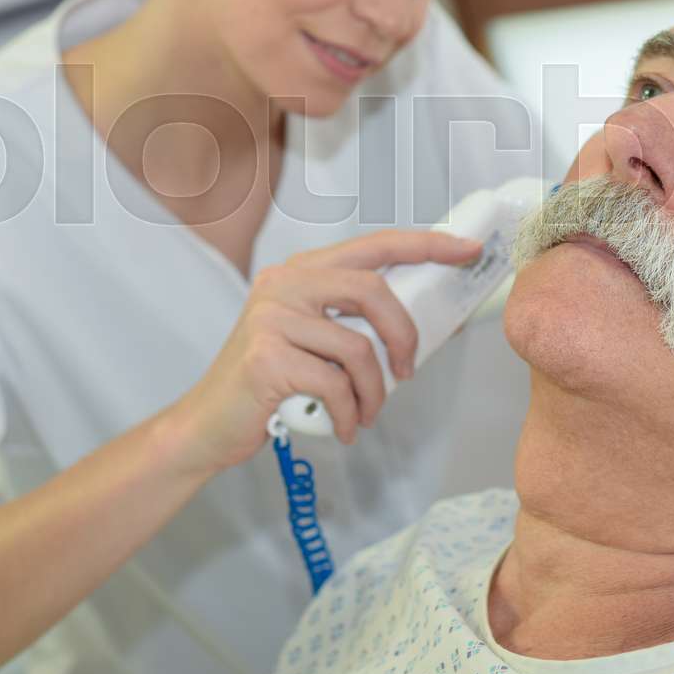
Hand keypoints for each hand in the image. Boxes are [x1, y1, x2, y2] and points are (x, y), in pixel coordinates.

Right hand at [164, 229, 482, 474]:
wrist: (207, 425)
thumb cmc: (270, 383)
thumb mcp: (312, 340)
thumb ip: (353, 322)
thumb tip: (428, 322)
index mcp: (300, 271)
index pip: (374, 245)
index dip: (426, 245)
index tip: (467, 251)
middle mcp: (283, 284)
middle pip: (372, 291)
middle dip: (403, 336)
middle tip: (408, 372)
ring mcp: (271, 319)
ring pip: (357, 348)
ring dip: (374, 392)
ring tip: (367, 413)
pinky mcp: (265, 358)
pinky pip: (334, 385)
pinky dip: (350, 414)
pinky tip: (344, 429)